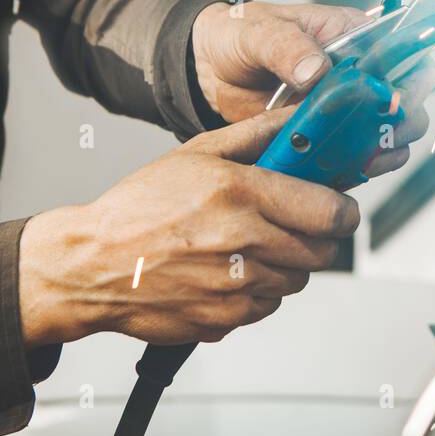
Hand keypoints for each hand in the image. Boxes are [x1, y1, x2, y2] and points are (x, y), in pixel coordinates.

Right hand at [19, 109, 355, 347]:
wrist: (90, 266)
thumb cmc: (140, 207)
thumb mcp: (197, 153)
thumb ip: (257, 134)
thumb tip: (302, 116)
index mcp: (241, 193)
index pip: (329, 211)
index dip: (343, 211)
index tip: (340, 208)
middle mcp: (243, 241)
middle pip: (322, 251)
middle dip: (318, 238)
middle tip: (298, 227)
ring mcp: (235, 286)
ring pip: (297, 280)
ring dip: (286, 265)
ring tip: (250, 247)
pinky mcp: (225, 319)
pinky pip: (267, 305)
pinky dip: (259, 292)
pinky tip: (229, 272)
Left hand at [191, 0, 434, 177]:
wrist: (207, 68)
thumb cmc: (238, 36)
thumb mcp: (258, 32)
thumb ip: (287, 47)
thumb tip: (317, 70)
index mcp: (353, 37)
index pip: (402, 54)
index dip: (410, 78)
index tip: (395, 100)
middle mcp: (360, 74)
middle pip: (405, 100)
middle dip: (403, 122)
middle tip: (384, 137)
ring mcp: (347, 109)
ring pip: (388, 134)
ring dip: (385, 150)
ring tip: (368, 161)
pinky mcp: (330, 138)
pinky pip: (356, 157)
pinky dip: (357, 168)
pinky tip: (345, 174)